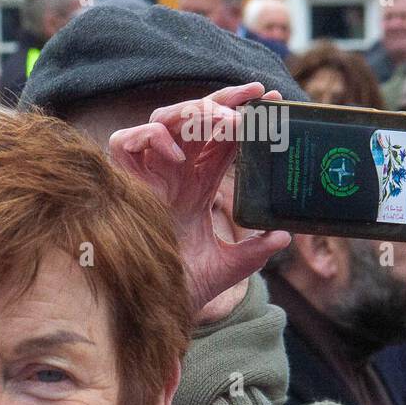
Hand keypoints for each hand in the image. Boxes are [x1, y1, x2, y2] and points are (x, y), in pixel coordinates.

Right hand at [108, 82, 290, 318]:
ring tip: (226, 122)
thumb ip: (255, 251)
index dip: (245, 115)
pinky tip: (176, 155)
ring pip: (163, 119)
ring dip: (196, 112)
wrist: (149, 308)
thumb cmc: (180, 286)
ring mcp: (146, 174)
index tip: (273, 101)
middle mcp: (172, 173)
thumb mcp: (227, 267)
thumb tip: (283, 235)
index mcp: (197, 185)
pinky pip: (126, 140)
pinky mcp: (121, 179)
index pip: (221, 137)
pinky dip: (151, 137)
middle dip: (224, 100)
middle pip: (194, 118)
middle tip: (254, 96)